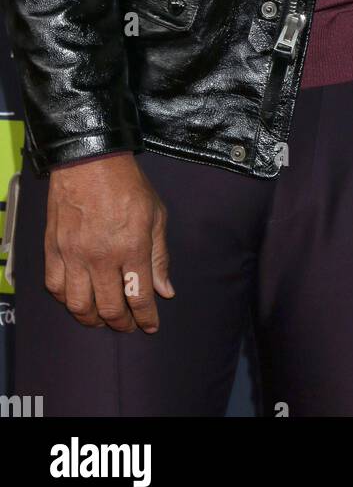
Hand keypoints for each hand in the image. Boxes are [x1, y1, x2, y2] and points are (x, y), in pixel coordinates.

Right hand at [44, 153, 173, 332]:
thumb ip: (159, 256)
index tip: (150, 325)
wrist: (90, 161)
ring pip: (79, 305)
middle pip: (109, 308)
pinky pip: (55, 286)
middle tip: (128, 325)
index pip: (139, 297)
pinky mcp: (54, 249)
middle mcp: (101, 256)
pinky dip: (66, 299)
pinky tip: (77, 298)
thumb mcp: (156, 215)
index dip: (146, 317)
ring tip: (102, 318)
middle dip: (121, 323)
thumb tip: (165, 291)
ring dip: (92, 318)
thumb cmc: (128, 185)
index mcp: (131, 247)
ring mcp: (74, 254)